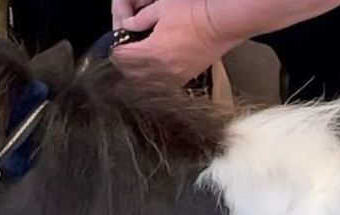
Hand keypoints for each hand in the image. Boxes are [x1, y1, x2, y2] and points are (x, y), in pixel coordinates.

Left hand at [111, 0, 236, 85]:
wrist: (224, 22)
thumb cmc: (198, 13)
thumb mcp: (162, 7)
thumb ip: (140, 19)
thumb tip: (128, 25)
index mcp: (153, 52)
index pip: (121, 57)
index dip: (115, 49)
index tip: (116, 44)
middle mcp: (161, 69)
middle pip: (129, 73)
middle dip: (124, 63)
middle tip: (123, 52)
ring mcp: (174, 76)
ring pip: (144, 82)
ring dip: (136, 73)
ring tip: (136, 61)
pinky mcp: (185, 77)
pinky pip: (162, 83)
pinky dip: (153, 78)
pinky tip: (153, 68)